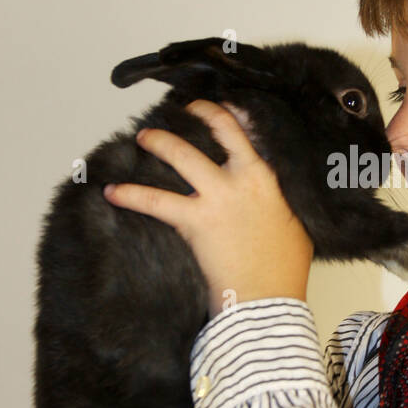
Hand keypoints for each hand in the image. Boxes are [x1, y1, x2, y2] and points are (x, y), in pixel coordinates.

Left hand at [102, 99, 313, 316]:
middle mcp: (244, 178)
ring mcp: (218, 197)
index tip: (216, 108)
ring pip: (181, 154)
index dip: (229, 114)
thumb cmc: (284, 270)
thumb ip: (280, 201)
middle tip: (181, 111)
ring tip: (142, 138)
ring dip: (158, 142)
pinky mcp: (195, 220)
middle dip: (196, 114)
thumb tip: (272, 198)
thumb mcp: (295, 225)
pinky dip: (131, 194)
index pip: (250, 132)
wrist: (269, 300)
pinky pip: (155, 200)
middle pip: (218, 129)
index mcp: (269, 178)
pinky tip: (112, 191)